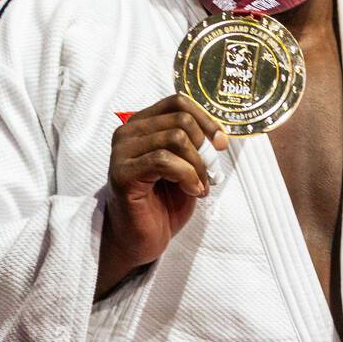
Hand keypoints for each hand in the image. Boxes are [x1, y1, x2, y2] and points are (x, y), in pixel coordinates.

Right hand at [96, 94, 227, 296]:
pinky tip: (192, 192)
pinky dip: (187, 176)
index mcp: (142, 124)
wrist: (141, 240)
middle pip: (180, 119)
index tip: (221, 144)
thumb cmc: (163, 203)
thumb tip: (219, 136)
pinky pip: (164, 160)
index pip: (177, 102)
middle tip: (211, 174)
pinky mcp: (122, 173)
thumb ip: (195, 145)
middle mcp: (127, 132)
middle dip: (204, 148)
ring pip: (175, 138)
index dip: (205, 119)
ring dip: (197, 165)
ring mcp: (121, 152)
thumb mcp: (186, 166)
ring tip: (200, 186)